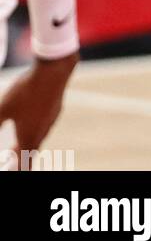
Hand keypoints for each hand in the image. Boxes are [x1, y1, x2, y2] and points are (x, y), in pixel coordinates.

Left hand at [0, 53, 77, 167]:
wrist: (53, 71)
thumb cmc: (26, 91)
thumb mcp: (3, 109)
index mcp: (29, 138)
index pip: (24, 163)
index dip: (17, 169)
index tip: (11, 169)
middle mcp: (42, 132)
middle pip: (31, 151)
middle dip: (21, 156)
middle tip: (11, 156)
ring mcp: (51, 120)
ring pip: (39, 136)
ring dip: (28, 141)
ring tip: (19, 139)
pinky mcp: (56, 108)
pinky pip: (45, 123)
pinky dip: (36, 127)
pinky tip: (32, 116)